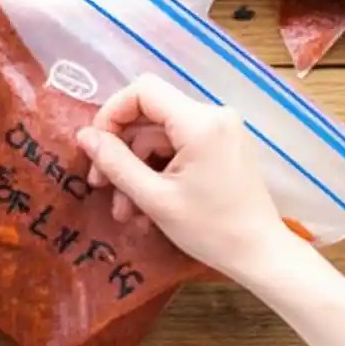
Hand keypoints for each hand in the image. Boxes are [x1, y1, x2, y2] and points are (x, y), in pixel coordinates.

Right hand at [76, 74, 290, 277]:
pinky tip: (147, 208)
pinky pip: (179, 147)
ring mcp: (221, 130)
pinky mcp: (223, 146)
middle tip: (100, 187)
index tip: (95, 147)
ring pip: (161, 136)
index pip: (143, 91)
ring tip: (125, 212)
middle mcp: (213, 115)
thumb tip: (84, 135)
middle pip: (150, 116)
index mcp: (199, 122)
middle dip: (122, 152)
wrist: (260, 255)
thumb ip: (116, 163)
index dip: (111, 113)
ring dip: (138, 170)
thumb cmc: (210, 229)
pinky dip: (159, 172)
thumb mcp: (154, 198)